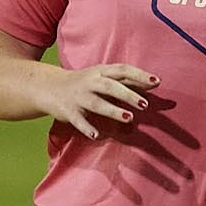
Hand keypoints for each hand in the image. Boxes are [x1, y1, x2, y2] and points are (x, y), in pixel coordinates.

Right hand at [41, 61, 158, 139]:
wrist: (49, 87)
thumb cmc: (84, 82)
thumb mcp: (103, 77)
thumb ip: (125, 81)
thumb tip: (153, 83)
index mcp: (101, 72)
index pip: (122, 70)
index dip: (139, 75)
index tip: (157, 82)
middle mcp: (90, 82)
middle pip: (111, 87)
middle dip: (128, 95)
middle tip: (145, 104)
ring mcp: (79, 97)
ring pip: (97, 103)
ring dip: (113, 110)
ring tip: (129, 118)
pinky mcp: (69, 112)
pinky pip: (79, 121)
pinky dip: (87, 128)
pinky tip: (97, 135)